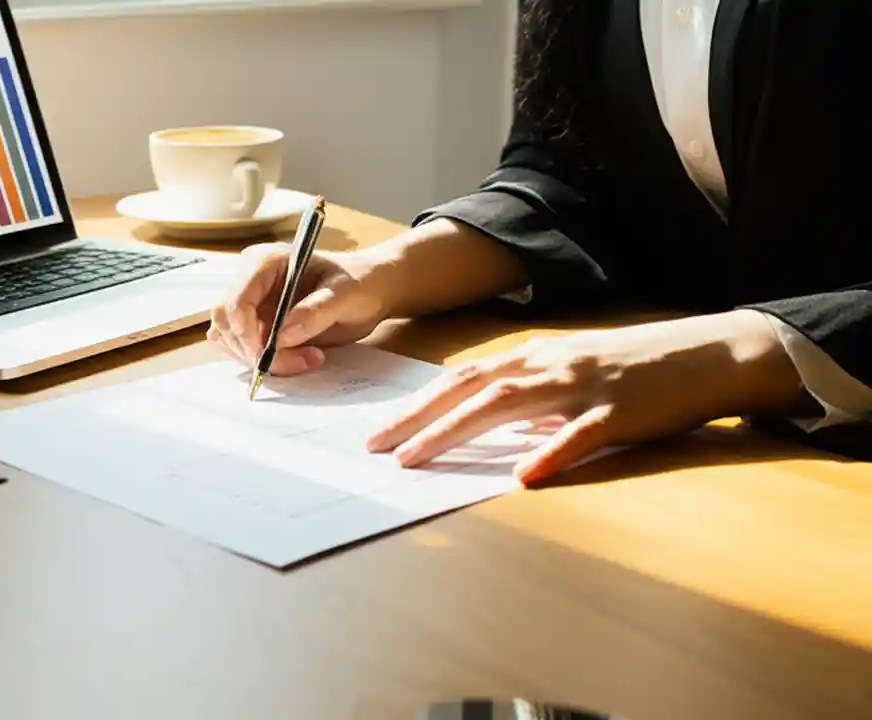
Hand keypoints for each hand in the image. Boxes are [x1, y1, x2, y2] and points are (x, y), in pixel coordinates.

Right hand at [208, 244, 392, 375]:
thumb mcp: (346, 294)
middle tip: (298, 363)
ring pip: (229, 339)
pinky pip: (241, 348)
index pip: (236, 301)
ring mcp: (250, 303)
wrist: (368, 289)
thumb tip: (283, 335)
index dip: (246, 334)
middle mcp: (249, 280)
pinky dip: (263, 361)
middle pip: (227, 323)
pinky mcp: (255, 324)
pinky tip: (295, 359)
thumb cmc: (359, 282)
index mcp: (264, 262)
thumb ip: (315, 311)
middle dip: (255, 351)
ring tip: (305, 359)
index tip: (270, 357)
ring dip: (259, 359)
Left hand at [367, 311, 808, 484]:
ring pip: (507, 406)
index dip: (418, 405)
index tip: (380, 431)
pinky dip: (549, 453)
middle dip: (417, 419)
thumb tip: (487, 422)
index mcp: (535, 357)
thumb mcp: (572, 373)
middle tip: (376, 448)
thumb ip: (530, 396)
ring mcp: (583, 386)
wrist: (709, 353)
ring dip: (455, 431)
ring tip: (416, 459)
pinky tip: (522, 476)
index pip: (462, 380)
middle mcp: (549, 365)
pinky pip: (580, 435)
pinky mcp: (621, 412)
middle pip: (470, 390)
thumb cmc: (638, 368)